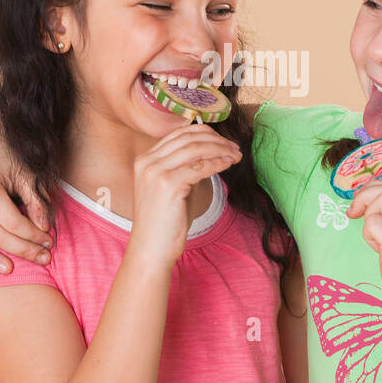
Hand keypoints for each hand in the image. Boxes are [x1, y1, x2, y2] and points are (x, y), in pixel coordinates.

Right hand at [126, 123, 241, 267]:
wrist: (151, 249)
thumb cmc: (165, 222)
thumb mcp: (173, 187)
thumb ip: (185, 167)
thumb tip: (212, 152)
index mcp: (145, 159)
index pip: (178, 134)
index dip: (205, 133)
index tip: (224, 141)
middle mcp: (147, 161)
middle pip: (188, 138)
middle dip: (216, 140)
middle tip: (234, 147)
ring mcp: (155, 172)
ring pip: (195, 149)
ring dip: (220, 150)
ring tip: (236, 155)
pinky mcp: (167, 184)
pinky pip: (200, 167)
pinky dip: (217, 163)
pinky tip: (228, 164)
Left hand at [345, 180, 381, 328]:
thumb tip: (371, 201)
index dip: (375, 190)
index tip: (361, 203)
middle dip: (365, 198)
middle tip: (353, 213)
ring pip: (380, 202)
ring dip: (369, 218)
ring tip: (375, 240)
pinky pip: (373, 223)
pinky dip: (368, 233)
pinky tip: (377, 250)